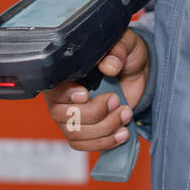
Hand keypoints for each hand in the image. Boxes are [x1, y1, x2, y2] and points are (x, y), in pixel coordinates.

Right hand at [42, 28, 148, 152]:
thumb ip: (117, 50)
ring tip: (125, 114)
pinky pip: (84, 145)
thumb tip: (109, 65)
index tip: (86, 94)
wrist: (137, 73)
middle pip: (62, 115)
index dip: (66, 95)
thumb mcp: (125, 44)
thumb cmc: (124, 55)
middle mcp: (62, 96)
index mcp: (65, 72)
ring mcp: (71, 116)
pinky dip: (105, 142)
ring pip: (75, 133)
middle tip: (115, 101)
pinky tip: (122, 132)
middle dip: (94, 112)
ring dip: (104, 128)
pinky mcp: (85, 131)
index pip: (52, 88)